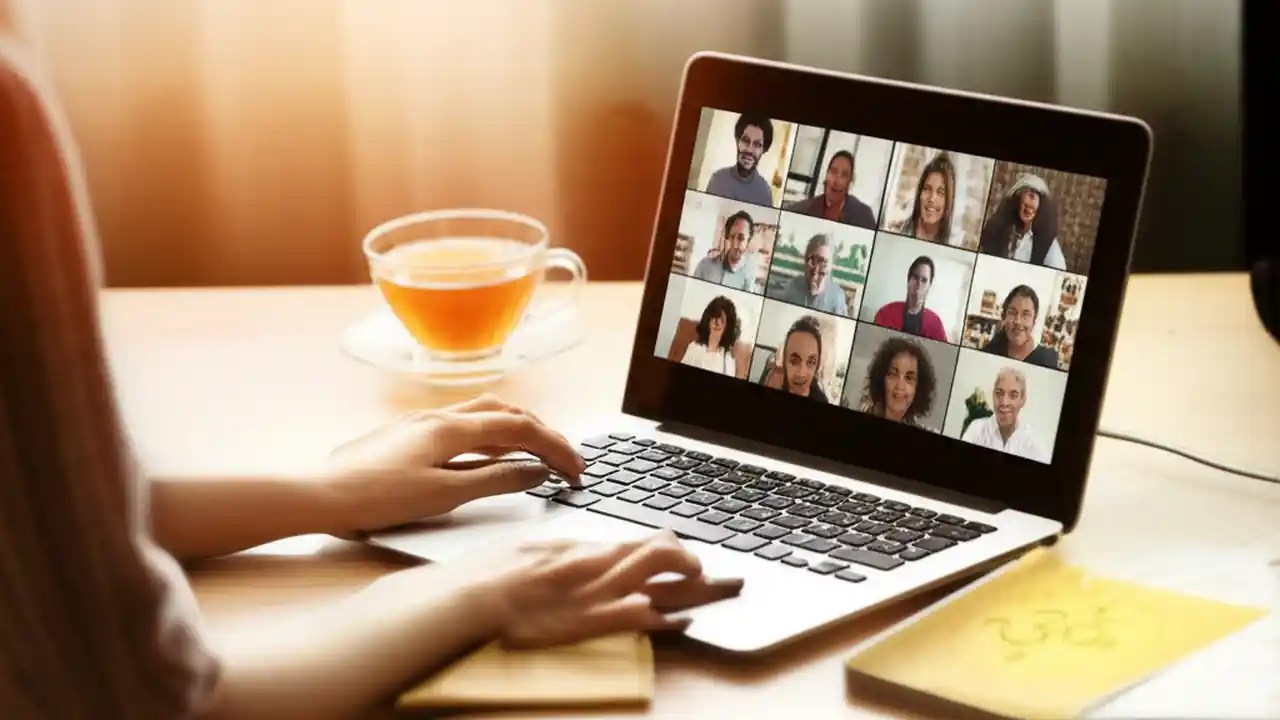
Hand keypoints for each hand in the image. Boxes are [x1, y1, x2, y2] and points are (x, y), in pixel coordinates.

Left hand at [325, 395, 584, 534]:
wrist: (318, 494)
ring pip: (486, 414)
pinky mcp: (411, 434)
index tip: (577, 471)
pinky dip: (493, 435)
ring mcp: (423, 423)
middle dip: (544, 434)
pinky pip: (466, 424)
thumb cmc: (376, 497)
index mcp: (452, 428)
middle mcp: (440, 417)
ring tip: (539, 453)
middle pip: (507, 413)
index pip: (520, 429)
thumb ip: (494, 480)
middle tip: (567, 461)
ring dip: (519, 429)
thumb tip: (535, 472)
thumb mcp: (444, 495)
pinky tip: (492, 454)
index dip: (555, 448)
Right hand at [486, 530, 743, 647]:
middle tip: (716, 573)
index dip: (670, 545)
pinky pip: (640, 619)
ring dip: (695, 588)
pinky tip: (682, 623)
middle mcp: (600, 565)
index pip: (641, 540)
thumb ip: (572, 549)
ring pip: (661, 583)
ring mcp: (598, 595)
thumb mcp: (538, 548)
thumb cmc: (498, 573)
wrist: (475, 598)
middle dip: (693, 563)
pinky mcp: (591, 624)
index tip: (683, 550)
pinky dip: (665, 620)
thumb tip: (598, 549)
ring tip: (717, 590)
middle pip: (662, 556)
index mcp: (586, 546)